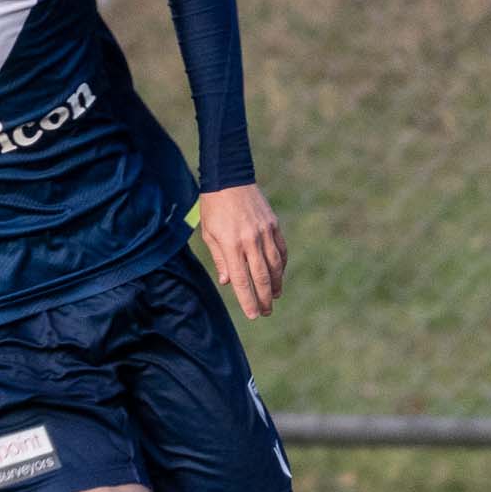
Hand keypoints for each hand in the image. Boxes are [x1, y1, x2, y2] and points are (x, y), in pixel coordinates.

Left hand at [198, 184, 286, 319]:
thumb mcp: (208, 233)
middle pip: (261, 276)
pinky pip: (281, 249)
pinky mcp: (273, 224)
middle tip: (265, 312)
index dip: (248, 299)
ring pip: (275, 265)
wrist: (229, 177)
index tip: (253, 314)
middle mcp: (250, 240)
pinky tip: (279, 274)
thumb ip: (220, 259)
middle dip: (264, 298)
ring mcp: (265, 232)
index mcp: (231, 244)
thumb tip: (229, 282)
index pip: (242, 280)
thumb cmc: (213, 206)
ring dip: (276, 284)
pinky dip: (282, 264)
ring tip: (275, 297)